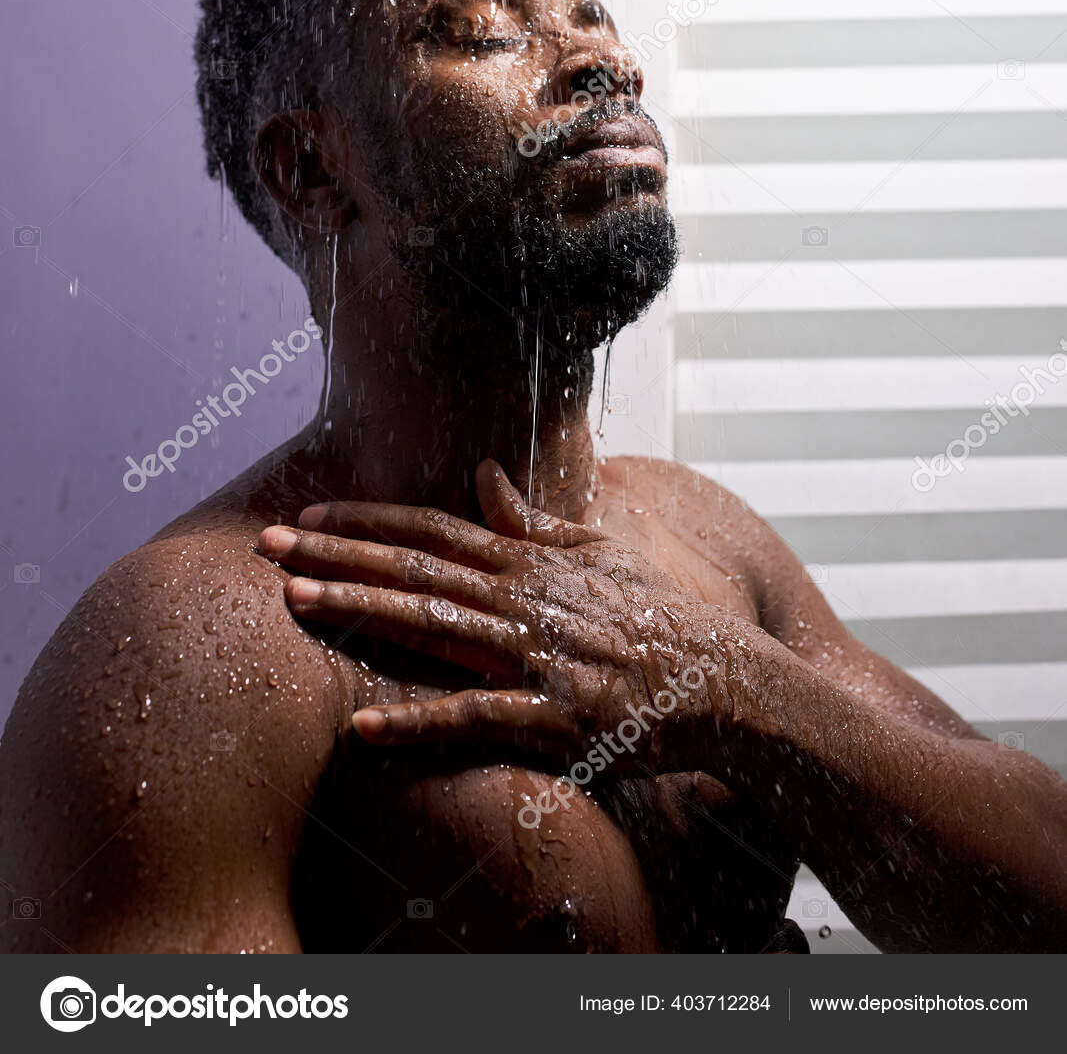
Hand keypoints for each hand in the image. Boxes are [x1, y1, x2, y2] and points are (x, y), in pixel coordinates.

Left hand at [258, 461, 768, 777]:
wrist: (729, 682)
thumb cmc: (664, 619)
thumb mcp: (602, 552)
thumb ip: (536, 518)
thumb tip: (482, 472)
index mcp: (533, 562)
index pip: (433, 531)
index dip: (366, 521)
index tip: (306, 514)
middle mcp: (527, 599)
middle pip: (415, 570)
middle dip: (336, 555)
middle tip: (264, 545)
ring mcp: (539, 656)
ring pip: (434, 626)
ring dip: (359, 612)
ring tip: (293, 603)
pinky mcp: (557, 716)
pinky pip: (476, 718)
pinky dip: (418, 720)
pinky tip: (362, 725)